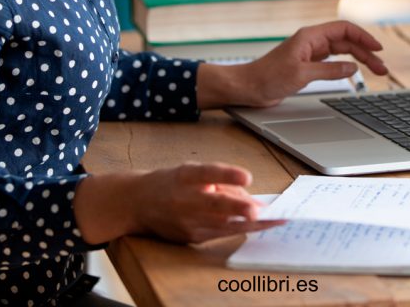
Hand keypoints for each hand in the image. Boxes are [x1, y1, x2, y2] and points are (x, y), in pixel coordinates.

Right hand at [74, 162, 282, 244]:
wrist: (137, 203)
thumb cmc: (171, 182)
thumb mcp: (191, 171)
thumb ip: (220, 180)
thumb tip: (250, 196)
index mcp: (184, 176)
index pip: (207, 173)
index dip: (228, 175)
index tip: (247, 177)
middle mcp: (184, 199)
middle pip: (214, 205)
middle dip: (238, 209)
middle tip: (259, 210)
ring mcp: (186, 222)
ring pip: (221, 224)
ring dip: (248, 223)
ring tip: (272, 220)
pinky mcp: (190, 237)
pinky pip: (219, 233)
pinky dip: (239, 229)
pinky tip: (257, 225)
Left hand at [197, 20, 387, 108]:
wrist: (248, 87)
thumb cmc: (267, 78)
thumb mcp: (301, 75)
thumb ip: (329, 70)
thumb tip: (353, 67)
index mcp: (310, 37)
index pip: (343, 30)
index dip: (363, 37)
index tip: (378, 48)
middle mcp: (311, 42)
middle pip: (346, 41)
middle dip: (366, 52)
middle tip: (382, 68)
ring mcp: (310, 53)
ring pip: (341, 52)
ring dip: (359, 59)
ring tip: (375, 71)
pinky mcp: (307, 65)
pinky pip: (333, 62)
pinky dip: (346, 66)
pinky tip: (355, 73)